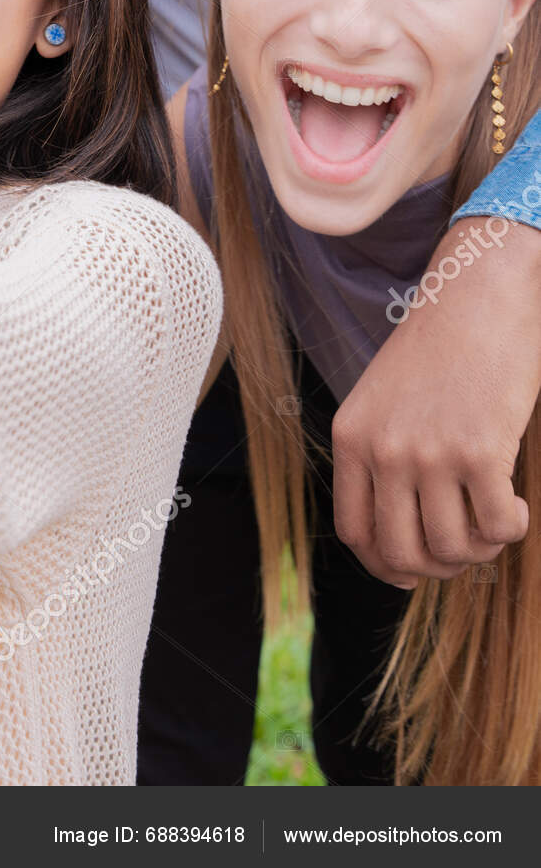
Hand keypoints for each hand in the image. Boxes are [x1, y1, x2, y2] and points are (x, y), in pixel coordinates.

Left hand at [333, 217, 538, 584]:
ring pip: (453, 549)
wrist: (477, 297)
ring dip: (480, 548)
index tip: (413, 570)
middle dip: (438, 567)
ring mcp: (430, 453)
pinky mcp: (480, 451)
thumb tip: (404, 539)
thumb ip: (381, 457)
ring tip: (493, 518)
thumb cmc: (438, 350)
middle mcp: (384, 450)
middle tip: (464, 548)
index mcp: (351, 438)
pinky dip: (512, 527)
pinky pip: (498, 527)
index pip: (354, 532)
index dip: (385, 564)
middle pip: (402, 552)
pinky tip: (517, 504)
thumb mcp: (383, 400)